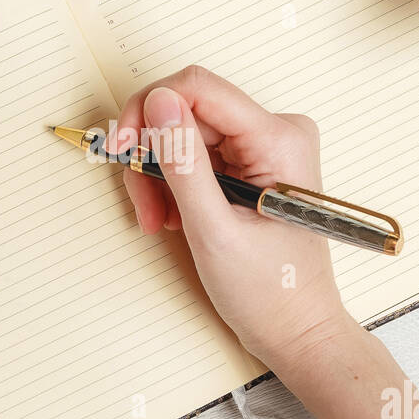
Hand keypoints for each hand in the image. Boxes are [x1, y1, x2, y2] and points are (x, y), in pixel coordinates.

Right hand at [113, 65, 354, 374]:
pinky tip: (175, 220)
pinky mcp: (253, 164)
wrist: (297, 330)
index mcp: (279, 139)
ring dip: (160, 179)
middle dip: (152, 158)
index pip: (198, 88)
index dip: (149, 110)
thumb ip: (183, 163)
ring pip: (185, 136)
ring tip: (158, 222)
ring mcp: (266, 147)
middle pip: (187, 113)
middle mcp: (277, 132)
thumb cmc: (270, 292)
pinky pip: (197, 156)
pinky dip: (175, 187)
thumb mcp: (214, 230)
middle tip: (142, 206)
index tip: (121, 150)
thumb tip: (157, 102)